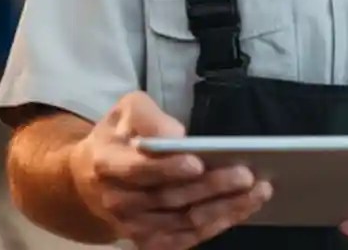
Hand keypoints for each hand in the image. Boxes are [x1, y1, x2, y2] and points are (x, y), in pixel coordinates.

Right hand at [69, 92, 272, 249]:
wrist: (89, 178)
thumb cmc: (119, 137)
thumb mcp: (126, 111)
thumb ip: (149, 117)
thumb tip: (177, 136)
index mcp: (108, 164)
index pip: (139, 171)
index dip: (167, 168)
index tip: (197, 161)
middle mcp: (118, 201)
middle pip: (169, 199)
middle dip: (211, 187)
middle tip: (247, 175)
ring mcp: (133, 225)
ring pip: (183, 223)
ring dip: (224, 210)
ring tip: (258, 191)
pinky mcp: (148, 240)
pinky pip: (185, 239)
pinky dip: (216, 227)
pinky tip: (242, 210)